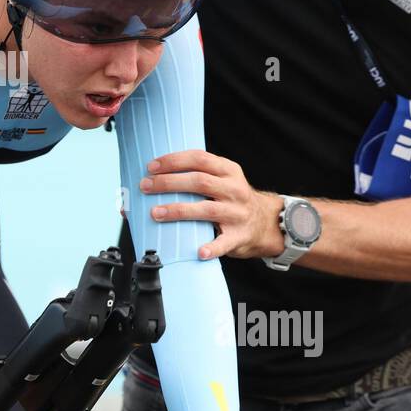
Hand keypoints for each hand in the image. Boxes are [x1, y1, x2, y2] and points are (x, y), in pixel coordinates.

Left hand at [139, 150, 285, 260]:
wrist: (265, 223)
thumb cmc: (232, 199)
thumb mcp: (223, 179)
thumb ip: (196, 175)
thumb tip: (151, 179)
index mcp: (228, 171)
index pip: (199, 158)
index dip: (174, 161)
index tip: (151, 167)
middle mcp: (234, 190)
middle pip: (199, 181)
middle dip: (169, 183)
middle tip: (145, 186)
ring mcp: (237, 213)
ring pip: (207, 209)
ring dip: (178, 210)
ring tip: (156, 213)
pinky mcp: (239, 236)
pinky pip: (224, 242)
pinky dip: (212, 247)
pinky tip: (199, 252)